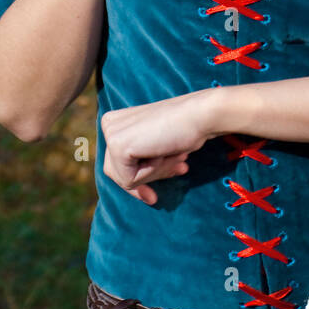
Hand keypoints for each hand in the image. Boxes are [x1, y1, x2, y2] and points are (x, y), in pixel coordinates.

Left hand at [101, 89, 219, 205]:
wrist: (200, 115)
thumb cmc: (185, 128)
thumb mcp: (156, 145)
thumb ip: (142, 160)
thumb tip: (140, 193)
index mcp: (115, 121)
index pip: (118, 164)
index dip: (142, 176)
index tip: (165, 176)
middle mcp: (108, 125)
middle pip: (117, 173)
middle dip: (148, 178)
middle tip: (179, 171)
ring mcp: (111, 135)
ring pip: (123, 179)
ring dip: (154, 173)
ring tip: (179, 158)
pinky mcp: (118, 146)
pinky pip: (130, 180)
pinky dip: (152, 173)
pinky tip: (166, 153)